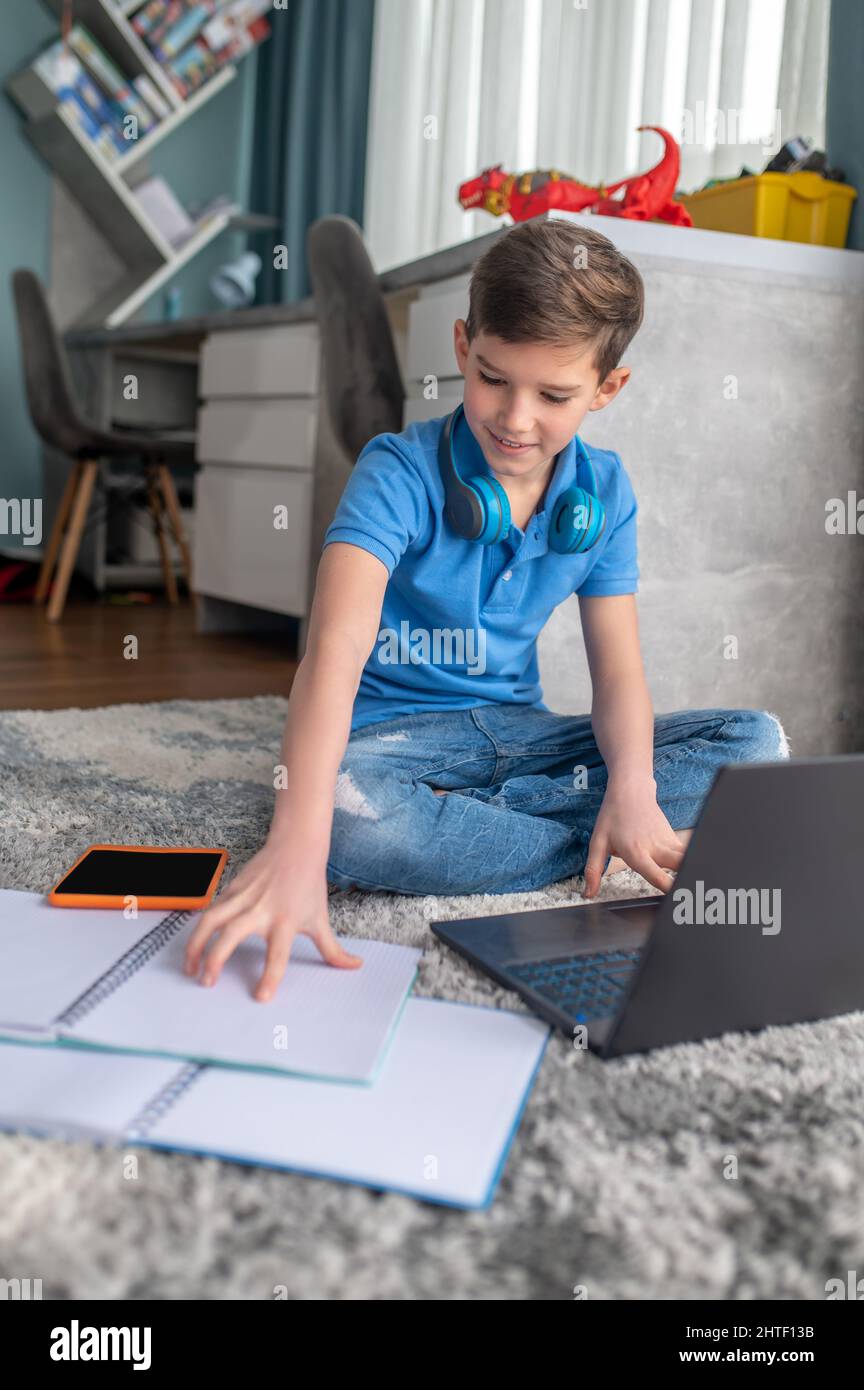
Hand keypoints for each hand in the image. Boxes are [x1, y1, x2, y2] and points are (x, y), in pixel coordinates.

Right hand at [183, 837, 361, 1000]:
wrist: (296, 847)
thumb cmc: (309, 885)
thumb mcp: (321, 919)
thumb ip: (332, 949)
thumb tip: (355, 966)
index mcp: (286, 921)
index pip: (278, 954)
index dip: (270, 977)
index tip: (260, 997)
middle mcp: (261, 910)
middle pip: (232, 934)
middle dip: (216, 959)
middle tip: (207, 982)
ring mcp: (243, 897)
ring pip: (211, 920)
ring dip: (196, 944)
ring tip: (190, 968)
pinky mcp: (231, 889)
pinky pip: (210, 910)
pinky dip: (199, 929)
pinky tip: (196, 946)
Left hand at [582, 775, 685, 897]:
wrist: (631, 790)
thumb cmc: (613, 816)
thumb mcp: (597, 842)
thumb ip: (593, 870)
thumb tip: (589, 893)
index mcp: (636, 852)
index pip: (657, 875)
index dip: (668, 889)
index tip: (675, 900)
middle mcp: (656, 848)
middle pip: (681, 865)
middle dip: (688, 880)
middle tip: (691, 897)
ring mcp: (668, 842)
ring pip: (688, 858)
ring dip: (691, 870)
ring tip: (695, 888)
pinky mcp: (674, 838)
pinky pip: (686, 853)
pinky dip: (689, 862)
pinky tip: (689, 872)